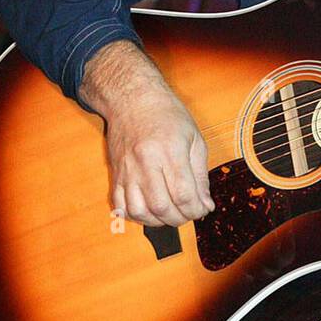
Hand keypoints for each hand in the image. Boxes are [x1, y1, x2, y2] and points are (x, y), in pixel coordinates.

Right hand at [84, 41, 213, 226]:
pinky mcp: (116, 174)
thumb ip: (200, 175)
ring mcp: (127, 170)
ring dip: (158, 221)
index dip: (196, 210)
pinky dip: (136, 216)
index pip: (183, 194)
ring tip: (170, 214)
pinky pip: (120, 206)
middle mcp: (146, 162)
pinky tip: (150, 211)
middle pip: (162, 207)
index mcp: (170, 151)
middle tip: (189, 213)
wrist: (132, 99)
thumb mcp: (194, 139)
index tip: (203, 209)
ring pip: (139, 211)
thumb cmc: (168, 115)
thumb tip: (205, 204)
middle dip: (180, 218)